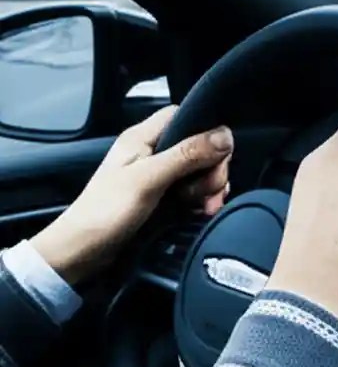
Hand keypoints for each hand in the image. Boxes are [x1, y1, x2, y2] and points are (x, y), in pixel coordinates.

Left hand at [31, 106, 233, 284]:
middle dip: (213, 169)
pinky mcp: (163, 196)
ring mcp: (159, 175)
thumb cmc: (105, 212)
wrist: (83, 250)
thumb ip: (186, 156)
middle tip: (209, 193)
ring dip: (210, 188)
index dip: (208, 133)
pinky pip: (194, 190)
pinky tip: (202, 212)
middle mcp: (153, 151)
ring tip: (205, 208)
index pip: (186, 116)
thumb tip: (225, 136)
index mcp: (144, 137)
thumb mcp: (148, 180)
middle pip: (200, 146)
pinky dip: (203, 200)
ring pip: (200, 170)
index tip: (217, 159)